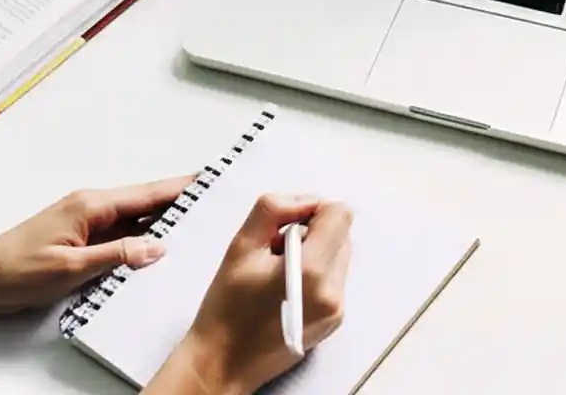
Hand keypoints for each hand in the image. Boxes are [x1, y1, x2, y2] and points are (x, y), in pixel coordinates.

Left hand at [0, 176, 191, 314]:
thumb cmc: (13, 271)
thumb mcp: (71, 269)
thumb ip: (117, 256)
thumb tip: (156, 247)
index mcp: (91, 205)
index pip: (148, 193)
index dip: (181, 187)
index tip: (210, 179)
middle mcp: (90, 207)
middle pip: (146, 202)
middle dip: (179, 202)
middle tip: (214, 203)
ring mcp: (85, 221)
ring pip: (134, 218)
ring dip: (161, 222)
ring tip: (195, 225)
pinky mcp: (80, 237)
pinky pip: (119, 234)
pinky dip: (139, 238)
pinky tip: (154, 249)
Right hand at [151, 194, 352, 394]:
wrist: (224, 363)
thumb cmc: (226, 309)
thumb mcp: (241, 246)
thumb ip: (274, 210)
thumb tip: (305, 200)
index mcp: (311, 272)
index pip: (340, 215)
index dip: (312, 210)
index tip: (286, 225)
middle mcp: (333, 293)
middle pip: (341, 233)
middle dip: (310, 232)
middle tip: (274, 252)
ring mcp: (337, 309)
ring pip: (338, 254)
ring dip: (312, 252)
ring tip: (277, 272)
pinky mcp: (334, 319)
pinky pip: (334, 278)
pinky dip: (314, 273)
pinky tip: (284, 289)